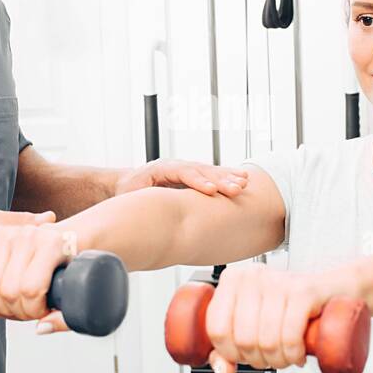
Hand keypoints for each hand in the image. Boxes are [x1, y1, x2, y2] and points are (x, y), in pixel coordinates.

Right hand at [0, 220, 79, 323]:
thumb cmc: (68, 263)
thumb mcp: (73, 286)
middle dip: (15, 311)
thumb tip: (41, 328)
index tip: (40, 312)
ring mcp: (8, 232)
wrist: (62, 235)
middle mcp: (29, 235)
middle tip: (25, 312)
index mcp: (53, 244)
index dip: (32, 310)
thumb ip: (63, 315)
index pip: (31, 289)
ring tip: (12, 305)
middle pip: (9, 290)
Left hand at [114, 158, 248, 198]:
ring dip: (228, 177)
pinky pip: (212, 174)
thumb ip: (142, 198)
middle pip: (201, 170)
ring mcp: (186, 168)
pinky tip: (242, 179)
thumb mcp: (132, 194)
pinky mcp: (193, 175)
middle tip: (236, 188)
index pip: (183, 173)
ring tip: (244, 182)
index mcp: (162, 168)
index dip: (198, 181)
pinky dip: (227, 176)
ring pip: (210, 170)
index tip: (211, 190)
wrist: (128, 182)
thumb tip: (147, 207)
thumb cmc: (129, 190)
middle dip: (220, 179)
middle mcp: (177, 165)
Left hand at [204, 264, 343, 372]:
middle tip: (271, 357)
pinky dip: (293, 354)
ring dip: (279, 361)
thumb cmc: (292, 305)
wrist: (336, 289)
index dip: (230, 353)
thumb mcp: (255, 323)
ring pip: (267, 341)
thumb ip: (230, 348)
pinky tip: (298, 354)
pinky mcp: (304, 292)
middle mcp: (253, 276)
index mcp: (233, 280)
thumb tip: (223, 372)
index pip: (217, 329)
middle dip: (258, 360)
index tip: (244, 356)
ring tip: (287, 356)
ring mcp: (278, 281)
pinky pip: (289, 336)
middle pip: (243, 339)